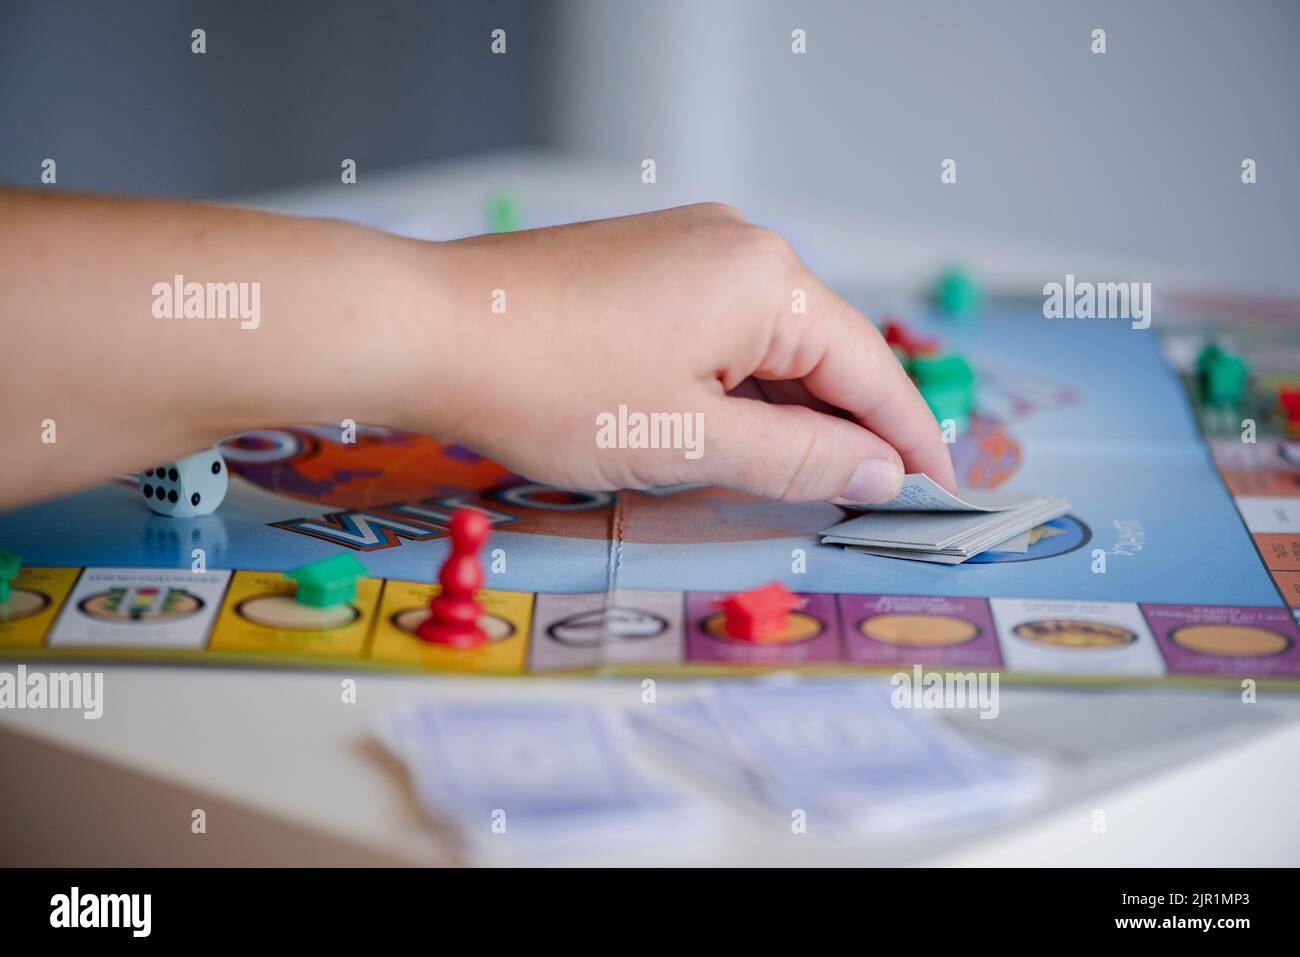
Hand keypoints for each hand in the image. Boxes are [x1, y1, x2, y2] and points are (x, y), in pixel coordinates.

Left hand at [417, 203, 955, 502]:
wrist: (430, 328)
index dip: (909, 438)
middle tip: (875, 499)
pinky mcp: (646, 263)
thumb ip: (798, 461)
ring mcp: (688, 246)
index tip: (941, 491)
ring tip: (808, 479)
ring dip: (791, 412)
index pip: (868, 369)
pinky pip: (722, 331)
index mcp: (766, 280)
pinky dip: (741, 387)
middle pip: (823, 351)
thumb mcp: (689, 442)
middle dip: (849, 428)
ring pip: (770, 344)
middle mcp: (738, 245)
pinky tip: (737, 432)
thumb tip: (880, 471)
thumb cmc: (554, 388)